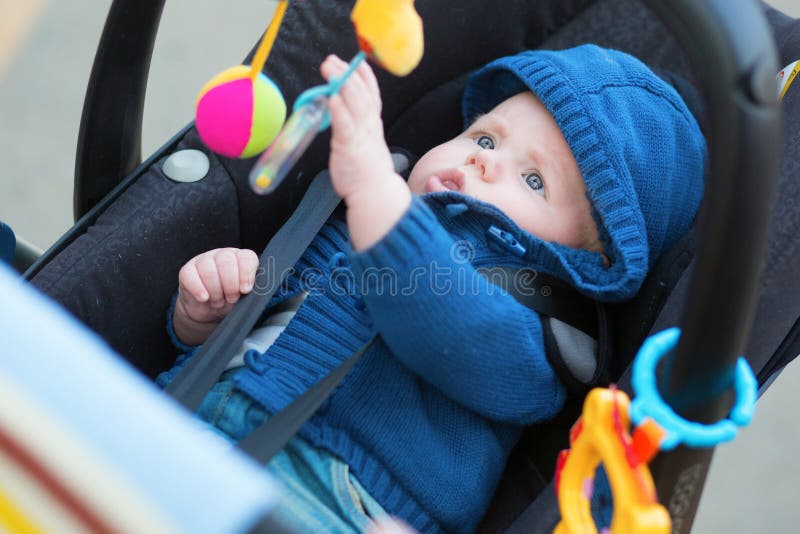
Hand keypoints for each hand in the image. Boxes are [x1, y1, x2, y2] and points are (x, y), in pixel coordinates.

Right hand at [173, 248, 258, 344]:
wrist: (209, 311)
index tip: (245, 290)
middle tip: (231, 298)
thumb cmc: (231, 300)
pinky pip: (190, 274)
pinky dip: (198, 289)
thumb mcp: (245, 296)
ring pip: (208, 268)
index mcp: (240, 258)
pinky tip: (204, 298)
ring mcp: (203, 260)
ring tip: (218, 301)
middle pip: (226, 261)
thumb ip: (254, 289)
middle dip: (230, 284)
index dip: (247, 274)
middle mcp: (222, 255)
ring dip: (215, 290)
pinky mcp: (187, 270)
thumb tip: (259, 288)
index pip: (246, 257)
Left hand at [321, 55, 396, 200]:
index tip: (357, 61)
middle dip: (347, 73)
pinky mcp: (349, 147)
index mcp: (373, 125)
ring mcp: (360, 135)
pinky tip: (332, 97)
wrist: (375, 194)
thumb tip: (342, 118)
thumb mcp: (366, 144)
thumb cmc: (367, 172)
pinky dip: (339, 109)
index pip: (372, 94)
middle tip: (332, 60)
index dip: (365, 76)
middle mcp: (368, 126)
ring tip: (330, 69)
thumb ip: (355, 128)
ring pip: (354, 103)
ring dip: (342, 83)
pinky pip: (344, 125)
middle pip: (360, 93)